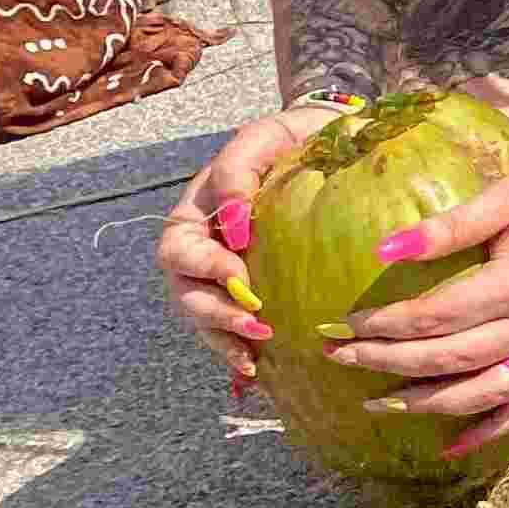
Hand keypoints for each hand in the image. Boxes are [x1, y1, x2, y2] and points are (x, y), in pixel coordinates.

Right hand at [153, 108, 335, 398]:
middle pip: (186, 293)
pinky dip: (239, 351)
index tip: (240, 272)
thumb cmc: (292, 138)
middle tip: (255, 325)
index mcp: (197, 212)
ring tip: (255, 356)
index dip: (204, 267)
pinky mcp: (254, 290)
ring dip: (226, 340)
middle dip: (215, 315)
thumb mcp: (262, 138)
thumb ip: (237, 171)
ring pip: (205, 318)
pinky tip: (256, 369)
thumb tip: (234, 224)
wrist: (330, 141)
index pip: (179, 249)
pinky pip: (233, 327)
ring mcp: (226, 272)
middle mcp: (205, 247)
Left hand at [330, 147, 508, 461]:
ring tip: (380, 403)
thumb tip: (384, 249)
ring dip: (427, 403)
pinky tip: (452, 446)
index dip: (385, 324)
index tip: (345, 324)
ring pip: (481, 392)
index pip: (435, 316)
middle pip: (449, 358)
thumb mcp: (504, 198)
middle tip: (341, 359)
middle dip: (388, 362)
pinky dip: (489, 431)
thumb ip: (447, 227)